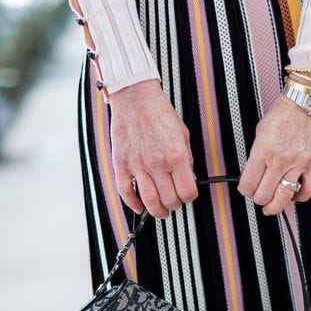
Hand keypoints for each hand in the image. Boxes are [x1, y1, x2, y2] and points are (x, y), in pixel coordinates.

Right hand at [109, 79, 197, 217]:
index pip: (187, 191)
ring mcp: (137, 164)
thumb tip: (188, 178)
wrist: (135, 98)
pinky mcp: (121, 163)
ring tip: (160, 212)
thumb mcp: (183, 134)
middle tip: (174, 203)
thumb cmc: (159, 113)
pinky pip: (125, 190)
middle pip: (169, 199)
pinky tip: (139, 207)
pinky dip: (132, 203)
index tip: (187, 196)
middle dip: (174, 205)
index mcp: (176, 155)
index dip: (190, 197)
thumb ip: (187, 158)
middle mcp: (157, 162)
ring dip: (156, 211)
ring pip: (149, 200)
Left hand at [237, 93, 310, 215]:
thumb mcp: (262, 130)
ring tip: (274, 206)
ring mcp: (298, 163)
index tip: (247, 190)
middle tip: (260, 198)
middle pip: (264, 194)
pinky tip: (295, 195)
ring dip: (276, 206)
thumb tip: (254, 171)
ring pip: (284, 198)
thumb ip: (258, 153)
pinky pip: (307, 190)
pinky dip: (300, 197)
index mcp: (263, 150)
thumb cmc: (286, 110)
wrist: (309, 100)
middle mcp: (280, 159)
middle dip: (259, 200)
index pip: (248, 183)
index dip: (245, 191)